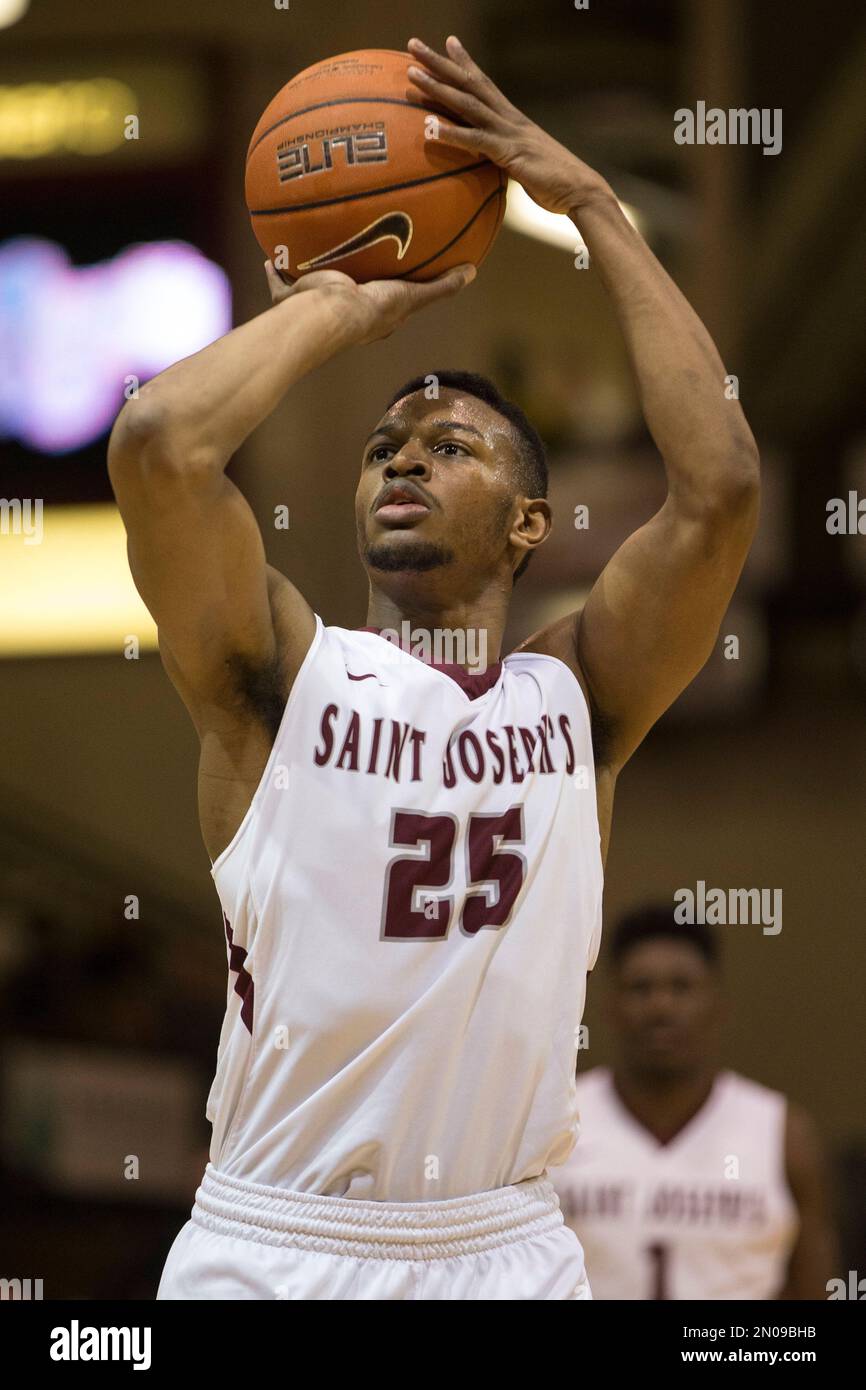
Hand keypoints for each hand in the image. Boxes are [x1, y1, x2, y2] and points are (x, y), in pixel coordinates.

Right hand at [264, 260, 474, 344]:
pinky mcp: (290, 299)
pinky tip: (269, 258)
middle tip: (346, 256)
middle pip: (345, 292)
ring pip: (309, 288)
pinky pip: (280, 281)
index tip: (386, 269)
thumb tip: (472, 271)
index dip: (385, 286)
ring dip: (307, 274)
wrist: (329, 314)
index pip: (383, 299)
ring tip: (304, 251)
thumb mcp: (413, 295)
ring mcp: (313, 308)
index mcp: (370, 314)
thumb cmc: (372, 307)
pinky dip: (274, 272)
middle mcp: (342, 313)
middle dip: (345, 278)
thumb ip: (441, 286)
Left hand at [406, 34, 612, 215]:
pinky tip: (430, 128)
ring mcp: (509, 134)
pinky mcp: (509, 155)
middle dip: (440, 63)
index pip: (485, 83)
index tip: (449, 41)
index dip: (466, 62)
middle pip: (469, 83)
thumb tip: (495, 160)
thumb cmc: (555, 182)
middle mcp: (509, 118)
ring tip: (412, 75)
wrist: (581, 191)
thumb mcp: (526, 163)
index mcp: (513, 119)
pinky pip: (476, 142)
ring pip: (468, 104)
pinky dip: (452, 134)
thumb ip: (507, 156)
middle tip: (414, 44)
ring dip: (438, 89)